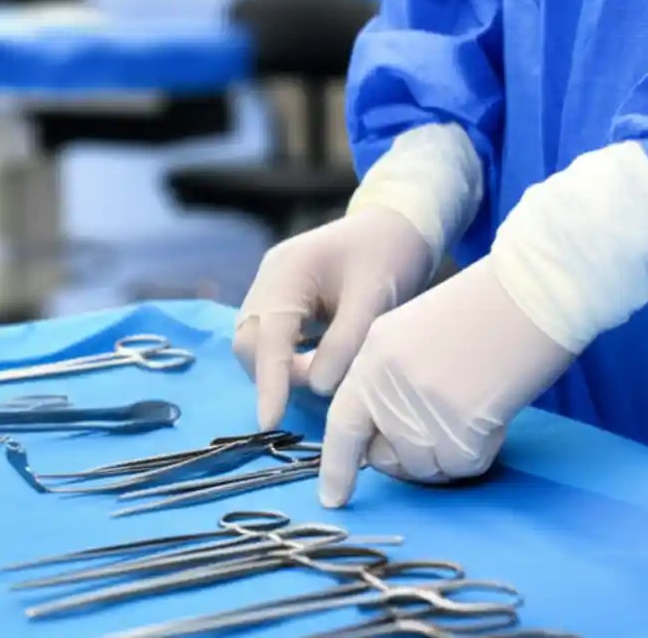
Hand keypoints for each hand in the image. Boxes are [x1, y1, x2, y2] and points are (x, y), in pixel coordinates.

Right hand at [234, 206, 436, 429]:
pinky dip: (289, 360)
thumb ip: (346, 340)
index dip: (269, 383)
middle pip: (250, 343)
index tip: (270, 423)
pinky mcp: (282, 301)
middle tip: (321, 391)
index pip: (269, 337)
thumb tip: (318, 385)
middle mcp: (268, 280)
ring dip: (281, 370)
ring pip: (257, 345)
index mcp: (286, 272)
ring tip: (323, 376)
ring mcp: (271, 290)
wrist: (398, 223)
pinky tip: (318, 365)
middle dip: (273, 376)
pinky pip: (272, 340)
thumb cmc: (390, 252)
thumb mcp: (375, 296)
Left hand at [317, 257, 574, 506]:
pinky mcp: (461, 428)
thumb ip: (387, 377)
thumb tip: (382, 431)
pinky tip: (491, 416)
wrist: (531, 294)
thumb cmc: (482, 308)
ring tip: (472, 408)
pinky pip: (461, 467)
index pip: (342, 423)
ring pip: (423, 466)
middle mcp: (389, 386)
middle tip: (440, 427)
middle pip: (384, 456)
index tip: (333, 497)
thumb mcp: (412, 330)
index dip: (337, 466)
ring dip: (446, 454)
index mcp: (372, 356)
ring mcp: (423, 409)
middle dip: (404, 457)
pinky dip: (478, 452)